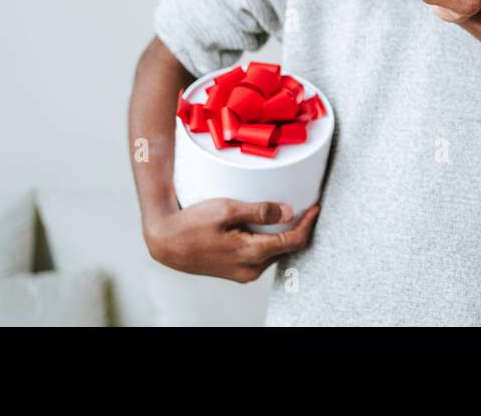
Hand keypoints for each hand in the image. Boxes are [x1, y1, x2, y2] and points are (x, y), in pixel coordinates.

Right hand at [143, 198, 318, 281]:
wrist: (165, 242)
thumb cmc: (191, 224)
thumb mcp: (226, 209)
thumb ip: (259, 211)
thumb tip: (288, 212)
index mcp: (250, 254)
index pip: (293, 242)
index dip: (308, 224)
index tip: (315, 207)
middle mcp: (250, 269)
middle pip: (286, 249)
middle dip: (298, 229)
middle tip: (304, 206)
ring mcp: (243, 273)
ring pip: (274, 253)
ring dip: (283, 236)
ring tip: (286, 214)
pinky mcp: (236, 271)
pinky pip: (261, 256)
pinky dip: (268, 241)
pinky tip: (265, 227)